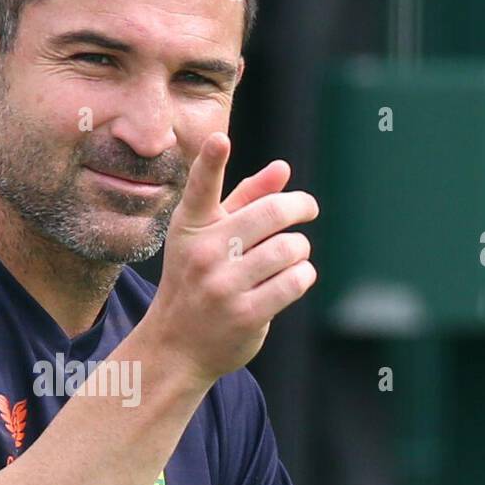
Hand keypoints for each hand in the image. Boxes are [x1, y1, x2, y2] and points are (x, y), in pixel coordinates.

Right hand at [146, 132, 318, 386]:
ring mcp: (223, 286)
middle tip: (307, 208)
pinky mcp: (246, 314)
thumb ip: (244, 200)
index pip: (201, 189)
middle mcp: (203, 254)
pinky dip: (303, 276)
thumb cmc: (196, 280)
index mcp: (191, 227)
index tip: (220, 140)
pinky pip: (295, 281)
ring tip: (292, 255)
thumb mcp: (208, 237)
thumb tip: (283, 169)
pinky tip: (293, 278)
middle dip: (300, 207)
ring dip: (300, 250)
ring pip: (290, 248)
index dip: (211, 162)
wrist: (176, 345)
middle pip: (272, 213)